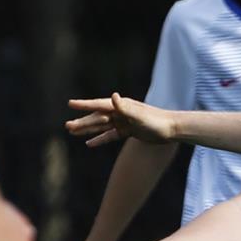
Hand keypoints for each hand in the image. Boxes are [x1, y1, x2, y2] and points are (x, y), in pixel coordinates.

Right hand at [65, 93, 183, 147]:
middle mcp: (120, 112)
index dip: (84, 105)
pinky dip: (100, 139)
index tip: (70, 103)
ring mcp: (124, 121)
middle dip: (82, 122)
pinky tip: (89, 143)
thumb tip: (114, 96)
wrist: (172, 129)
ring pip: (101, 126)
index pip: (99, 105)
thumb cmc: (157, 121)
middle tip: (67, 126)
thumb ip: (126, 108)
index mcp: (121, 106)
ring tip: (72, 132)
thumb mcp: (140, 116)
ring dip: (87, 129)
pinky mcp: (128, 131)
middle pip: (97, 117)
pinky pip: (110, 135)